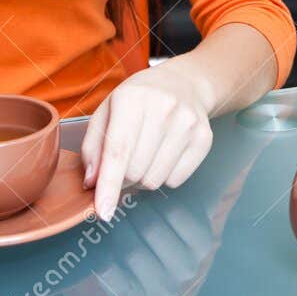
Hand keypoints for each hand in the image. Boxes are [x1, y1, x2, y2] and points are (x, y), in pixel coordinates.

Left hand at [80, 60, 214, 221]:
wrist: (183, 83)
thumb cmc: (138, 100)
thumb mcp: (107, 111)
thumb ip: (93, 146)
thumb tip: (92, 182)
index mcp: (132, 98)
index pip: (118, 151)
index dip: (109, 185)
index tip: (103, 212)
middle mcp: (163, 109)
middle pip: (135, 171)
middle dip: (122, 178)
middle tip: (123, 163)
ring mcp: (187, 124)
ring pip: (154, 180)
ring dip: (143, 178)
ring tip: (144, 154)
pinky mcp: (204, 138)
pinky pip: (175, 180)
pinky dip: (164, 176)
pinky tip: (163, 154)